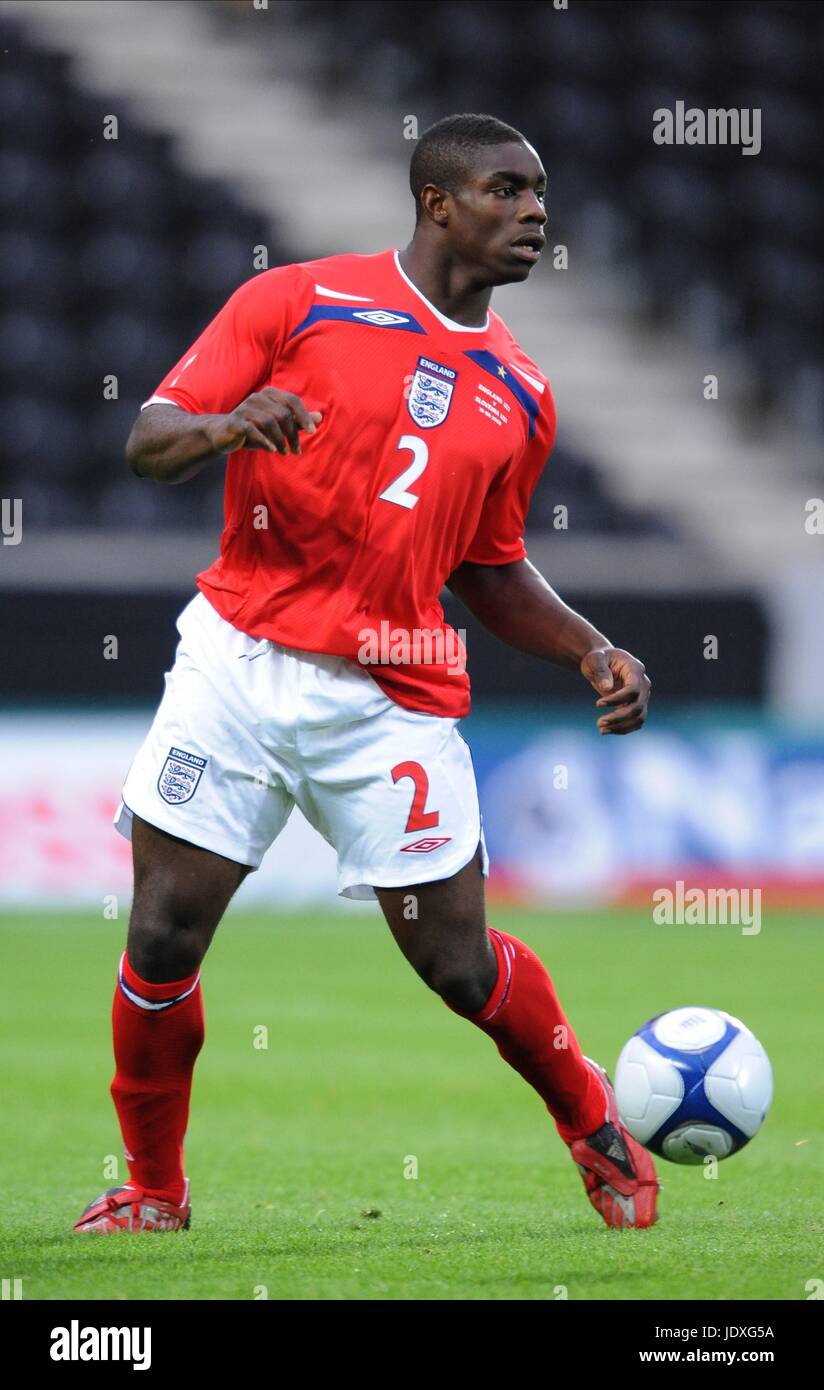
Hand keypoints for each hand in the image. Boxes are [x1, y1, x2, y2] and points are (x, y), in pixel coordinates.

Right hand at [207, 388, 322, 455]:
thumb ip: (297, 421)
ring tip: (285, 452)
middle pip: (283, 414)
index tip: (313, 432)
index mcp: (269, 394)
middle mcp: (257, 397)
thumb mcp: (278, 426)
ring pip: (269, 422)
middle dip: (293, 434)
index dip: (304, 416)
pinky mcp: (235, 421)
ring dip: (280, 440)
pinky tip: (272, 450)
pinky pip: (252, 429)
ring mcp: (245, 408)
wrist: (223, 434)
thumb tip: (320, 417)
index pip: (292, 401)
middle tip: (297, 451)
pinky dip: (264, 441)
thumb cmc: (255, 429)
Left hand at [580, 647, 650, 734]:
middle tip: (599, 723)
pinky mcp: (637, 705)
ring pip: (639, 717)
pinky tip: (606, 731)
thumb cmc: (597, 659)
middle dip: (618, 717)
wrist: (602, 663)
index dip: (617, 699)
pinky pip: (635, 722)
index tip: (598, 704)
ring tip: (601, 730)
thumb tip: (607, 687)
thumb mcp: (595, 660)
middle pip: (638, 706)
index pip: (633, 689)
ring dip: (621, 726)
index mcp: (635, 669)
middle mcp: (643, 683)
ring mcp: (643, 695)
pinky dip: (623, 729)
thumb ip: (600, 671)